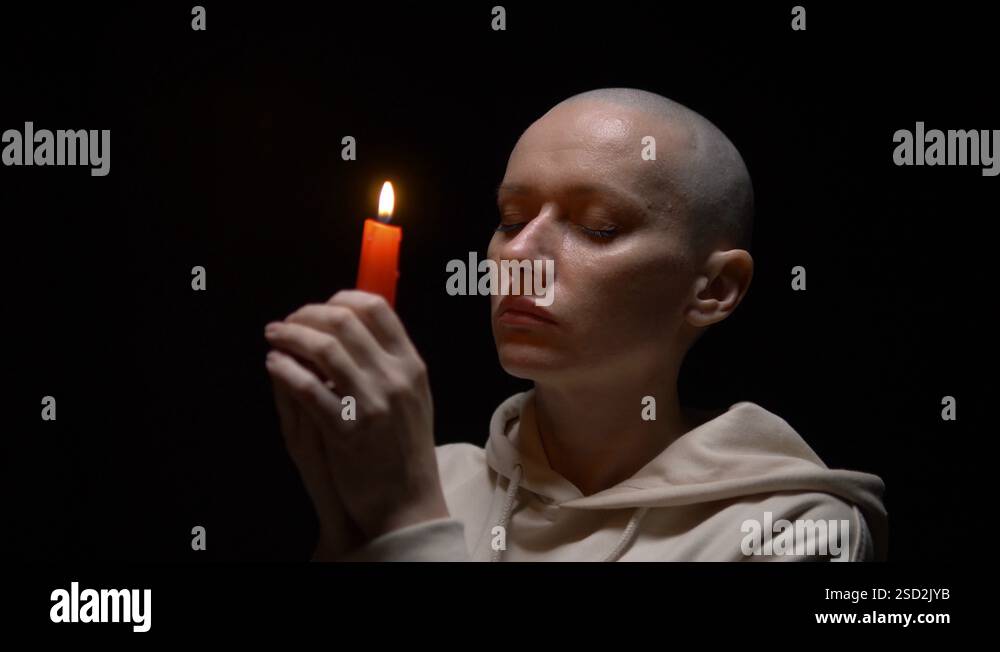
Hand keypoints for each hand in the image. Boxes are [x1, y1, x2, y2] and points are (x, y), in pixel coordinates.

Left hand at [264, 290, 449, 543]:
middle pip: (344, 322)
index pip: (377, 309)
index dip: (340, 298)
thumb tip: (354, 328)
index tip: (318, 307)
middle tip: (287, 322)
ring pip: (324, 350)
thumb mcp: (413, 397)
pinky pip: (308, 389)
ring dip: (291, 337)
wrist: (408, 502)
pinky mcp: (346, 431)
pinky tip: (273, 366)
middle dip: (306, 314)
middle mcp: (394, 378)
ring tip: (274, 337)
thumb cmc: (405, 448)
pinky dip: (285, 371)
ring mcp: (371, 404)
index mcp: (411, 365)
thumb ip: (390, 362)